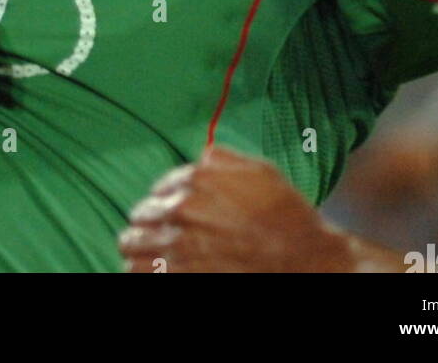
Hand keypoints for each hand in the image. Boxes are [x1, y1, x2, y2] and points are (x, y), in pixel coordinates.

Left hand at [119, 146, 361, 273]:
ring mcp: (178, 249)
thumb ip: (221, 160)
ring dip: (139, 250)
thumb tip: (198, 159)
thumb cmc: (286, 217)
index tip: (174, 214)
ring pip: (131, 247)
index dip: (165, 202)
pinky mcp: (178, 277)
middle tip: (159, 236)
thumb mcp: (259, 170)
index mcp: (195, 180)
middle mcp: (180, 211)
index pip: (157, 189)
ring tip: (148, 256)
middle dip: (148, 224)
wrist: (306, 261)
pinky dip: (145, 272)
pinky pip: (139, 274)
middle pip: (139, 217)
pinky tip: (156, 272)